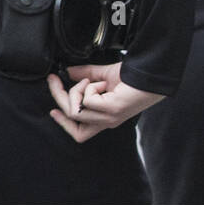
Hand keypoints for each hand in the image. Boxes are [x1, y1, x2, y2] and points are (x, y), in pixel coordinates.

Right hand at [47, 62, 163, 143]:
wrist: (150, 75)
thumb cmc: (133, 78)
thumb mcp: (104, 75)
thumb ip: (85, 75)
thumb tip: (68, 72)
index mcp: (104, 118)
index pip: (79, 132)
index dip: (63, 124)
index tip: (53, 111)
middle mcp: (105, 122)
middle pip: (72, 119)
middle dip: (59, 97)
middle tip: (53, 80)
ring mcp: (108, 118)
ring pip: (75, 111)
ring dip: (76, 91)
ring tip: (90, 81)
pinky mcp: (111, 110)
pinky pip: (87, 101)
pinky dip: (91, 88)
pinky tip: (103, 83)